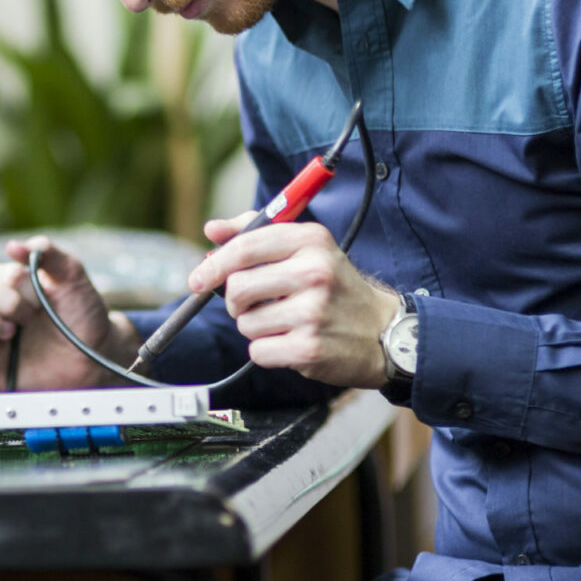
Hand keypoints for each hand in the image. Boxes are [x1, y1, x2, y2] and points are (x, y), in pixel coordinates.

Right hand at [0, 236, 138, 390]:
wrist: (91, 362)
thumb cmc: (82, 319)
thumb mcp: (73, 280)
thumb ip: (50, 255)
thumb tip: (12, 245)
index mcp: (8, 282)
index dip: (20, 286)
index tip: (44, 302)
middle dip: (4, 302)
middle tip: (29, 318)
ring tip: (11, 333)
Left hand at [187, 215, 401, 388]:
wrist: (382, 332)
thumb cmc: (334, 287)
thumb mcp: (306, 249)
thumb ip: (255, 233)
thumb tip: (211, 230)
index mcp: (311, 241)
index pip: (245, 247)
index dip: (214, 265)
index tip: (197, 279)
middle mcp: (315, 273)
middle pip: (237, 287)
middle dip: (235, 300)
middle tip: (253, 304)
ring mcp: (313, 313)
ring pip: (245, 322)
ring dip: (255, 326)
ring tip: (284, 322)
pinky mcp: (309, 349)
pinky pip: (257, 350)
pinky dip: (267, 350)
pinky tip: (291, 341)